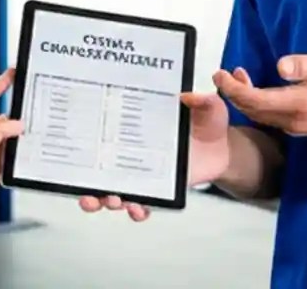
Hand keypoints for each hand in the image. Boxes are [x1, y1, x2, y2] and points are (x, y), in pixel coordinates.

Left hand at [0, 69, 23, 209]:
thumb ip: (1, 129)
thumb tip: (19, 124)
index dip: (2, 81)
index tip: (14, 71)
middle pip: (4, 116)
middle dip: (19, 116)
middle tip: (35, 110)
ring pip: (8, 137)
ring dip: (18, 140)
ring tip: (33, 139)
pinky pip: (7, 154)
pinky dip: (15, 156)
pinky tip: (24, 159)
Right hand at [77, 90, 230, 221]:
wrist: (224, 147)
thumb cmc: (208, 123)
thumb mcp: (208, 106)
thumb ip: (202, 100)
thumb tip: (187, 96)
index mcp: (138, 130)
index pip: (106, 136)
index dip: (90, 144)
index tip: (82, 147)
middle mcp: (135, 154)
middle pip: (102, 172)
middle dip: (90, 187)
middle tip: (89, 193)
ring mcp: (146, 175)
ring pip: (117, 192)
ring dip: (108, 200)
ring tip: (113, 200)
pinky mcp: (161, 190)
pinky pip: (144, 204)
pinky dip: (137, 210)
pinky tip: (138, 209)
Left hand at [215, 52, 306, 136]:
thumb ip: (304, 65)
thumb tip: (281, 66)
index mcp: (300, 104)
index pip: (255, 100)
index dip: (233, 88)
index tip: (220, 74)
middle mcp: (295, 121)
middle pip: (252, 111)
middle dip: (233, 94)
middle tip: (224, 75)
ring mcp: (298, 128)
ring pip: (260, 117)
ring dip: (245, 100)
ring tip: (238, 79)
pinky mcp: (301, 128)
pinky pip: (271, 119)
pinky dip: (258, 106)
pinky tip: (258, 92)